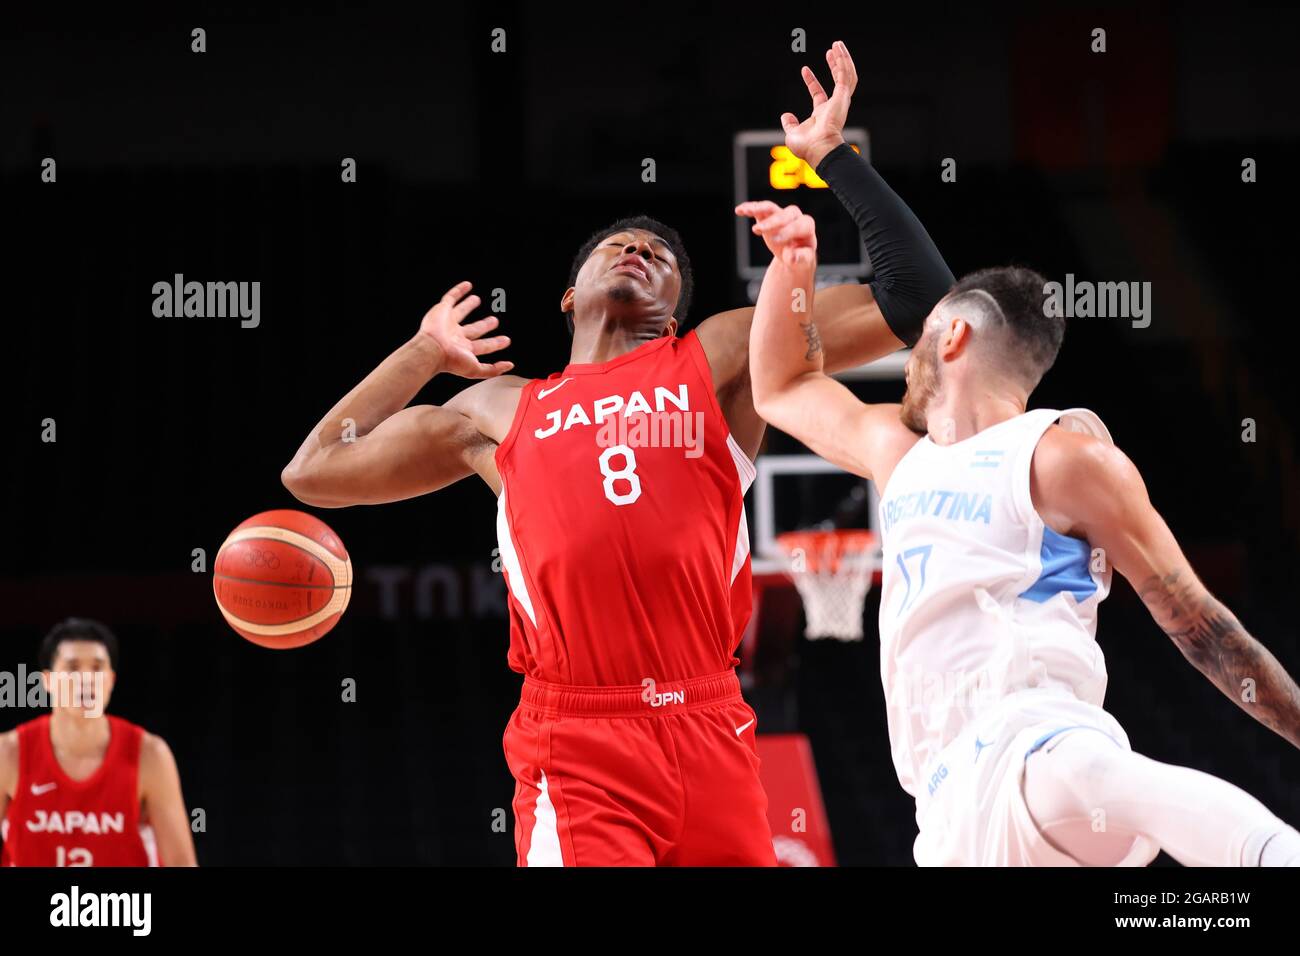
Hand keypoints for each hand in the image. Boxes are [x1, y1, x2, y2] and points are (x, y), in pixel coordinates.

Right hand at [417, 281, 513, 378]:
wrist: (432, 350)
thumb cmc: (452, 361)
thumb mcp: (476, 369)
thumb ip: (492, 369)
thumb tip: (510, 365)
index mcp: (464, 349)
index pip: (483, 345)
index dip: (495, 343)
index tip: (506, 340)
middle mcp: (456, 336)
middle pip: (473, 329)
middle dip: (484, 325)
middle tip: (494, 321)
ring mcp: (448, 323)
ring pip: (461, 312)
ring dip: (469, 305)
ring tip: (477, 299)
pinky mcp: (441, 310)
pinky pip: (450, 298)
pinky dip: (458, 291)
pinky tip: (467, 285)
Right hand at [736, 201, 817, 268]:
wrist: (792, 254)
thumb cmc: (799, 256)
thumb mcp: (802, 261)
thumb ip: (800, 258)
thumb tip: (791, 256)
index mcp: (806, 227)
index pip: (799, 225)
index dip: (788, 231)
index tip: (776, 240)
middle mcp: (795, 217)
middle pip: (784, 215)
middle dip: (771, 221)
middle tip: (758, 229)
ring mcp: (780, 215)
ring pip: (771, 207)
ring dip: (758, 208)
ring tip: (746, 211)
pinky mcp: (769, 216)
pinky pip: (759, 208)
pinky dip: (749, 208)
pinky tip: (740, 210)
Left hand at [781, 40, 857, 169]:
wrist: (819, 148)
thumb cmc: (808, 146)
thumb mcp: (793, 133)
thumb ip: (790, 123)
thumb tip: (785, 116)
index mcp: (823, 114)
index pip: (819, 93)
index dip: (811, 81)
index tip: (804, 69)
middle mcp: (834, 106)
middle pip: (838, 81)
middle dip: (835, 65)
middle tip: (831, 51)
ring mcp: (840, 101)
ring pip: (846, 75)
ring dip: (843, 59)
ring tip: (837, 45)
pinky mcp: (843, 96)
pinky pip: (845, 74)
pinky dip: (843, 61)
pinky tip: (838, 49)